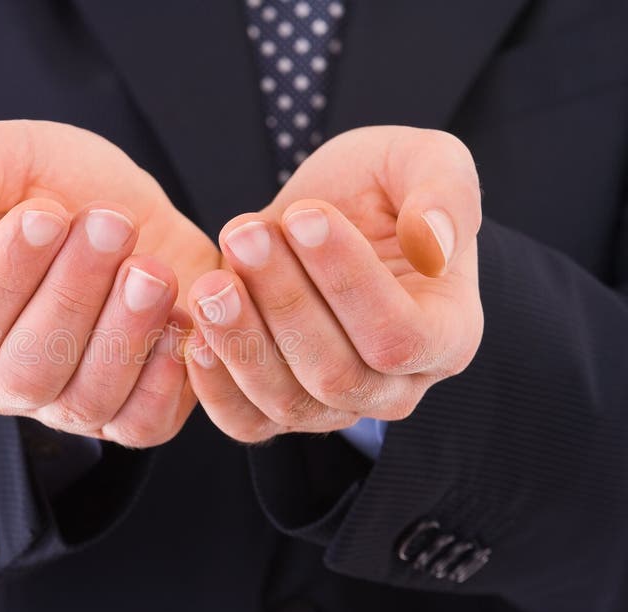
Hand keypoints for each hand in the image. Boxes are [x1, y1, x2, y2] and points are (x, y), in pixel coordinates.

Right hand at [0, 121, 208, 446]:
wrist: (126, 215)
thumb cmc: (52, 185)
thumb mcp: (2, 155)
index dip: (6, 275)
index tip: (49, 213)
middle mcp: (0, 380)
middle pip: (29, 372)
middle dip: (75, 296)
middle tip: (114, 224)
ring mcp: (65, 406)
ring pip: (86, 402)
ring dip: (125, 333)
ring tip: (153, 269)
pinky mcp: (129, 414)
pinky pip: (142, 426)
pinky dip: (165, 380)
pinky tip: (181, 318)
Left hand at [185, 126, 483, 441]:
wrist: (318, 219)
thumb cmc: (380, 189)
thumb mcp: (422, 161)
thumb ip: (446, 189)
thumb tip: (437, 240)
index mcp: (447, 335)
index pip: (398, 336)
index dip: (348, 281)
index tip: (304, 216)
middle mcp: (395, 387)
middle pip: (336, 373)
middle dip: (284, 302)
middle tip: (244, 235)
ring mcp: (334, 408)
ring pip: (286, 400)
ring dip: (242, 338)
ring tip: (212, 280)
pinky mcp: (277, 411)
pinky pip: (244, 421)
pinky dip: (213, 385)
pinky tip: (193, 331)